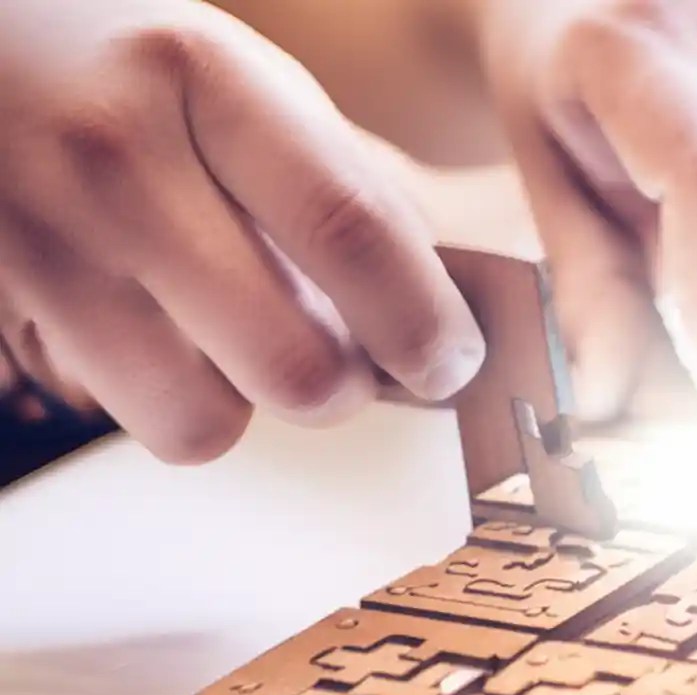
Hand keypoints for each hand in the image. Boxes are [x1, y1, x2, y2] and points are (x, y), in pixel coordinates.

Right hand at [0, 1, 482, 462]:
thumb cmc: (125, 67)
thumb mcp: (244, 80)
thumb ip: (340, 184)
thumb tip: (432, 307)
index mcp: (205, 76)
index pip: (351, 231)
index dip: (422, 323)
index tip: (451, 362)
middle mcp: (115, 158)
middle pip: (290, 364)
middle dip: (346, 389)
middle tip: (348, 365)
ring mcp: (37, 245)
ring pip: (199, 422)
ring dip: (241, 400)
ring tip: (225, 336)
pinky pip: (115, 415)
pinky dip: (157, 393)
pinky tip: (148, 327)